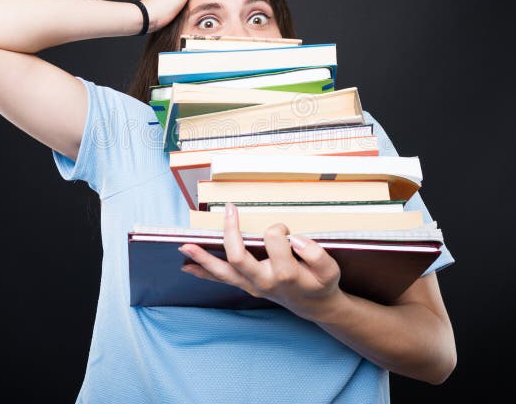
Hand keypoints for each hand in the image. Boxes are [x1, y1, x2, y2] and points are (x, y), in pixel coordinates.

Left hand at [179, 203, 345, 320]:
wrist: (314, 306)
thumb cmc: (320, 284)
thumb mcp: (330, 271)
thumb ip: (316, 255)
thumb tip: (295, 240)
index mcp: (285, 275)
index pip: (275, 240)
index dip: (280, 229)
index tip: (287, 230)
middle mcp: (263, 282)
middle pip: (239, 257)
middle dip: (231, 231)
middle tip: (229, 209)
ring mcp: (251, 285)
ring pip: (223, 272)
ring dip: (203, 258)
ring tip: (185, 246)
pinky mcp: (245, 285)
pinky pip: (222, 278)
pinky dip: (204, 272)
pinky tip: (187, 267)